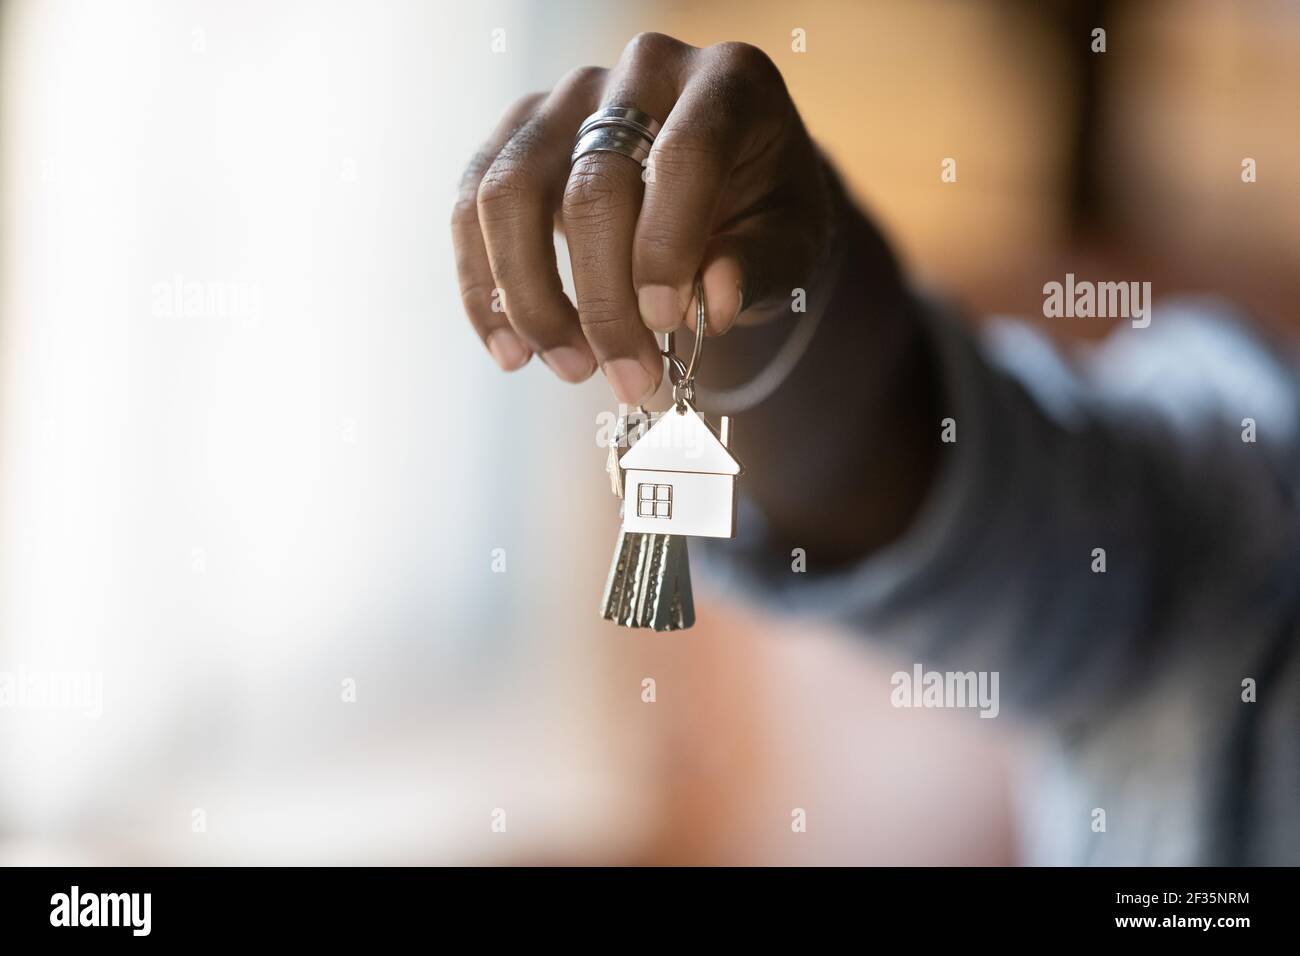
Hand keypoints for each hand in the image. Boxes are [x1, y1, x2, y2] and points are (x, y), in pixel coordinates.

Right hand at [451, 32, 833, 403]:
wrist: (728, 183)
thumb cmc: (764, 209)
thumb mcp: (792, 238)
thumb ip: (760, 266)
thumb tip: (710, 305)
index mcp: (725, 84)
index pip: (684, 155)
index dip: (668, 245)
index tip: (667, 324)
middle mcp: (640, 72)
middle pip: (593, 184)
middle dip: (605, 299)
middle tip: (630, 379)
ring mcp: (567, 98)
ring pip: (510, 191)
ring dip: (531, 297)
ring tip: (572, 368)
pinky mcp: (517, 133)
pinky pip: (472, 207)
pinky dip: (484, 289)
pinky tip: (513, 353)